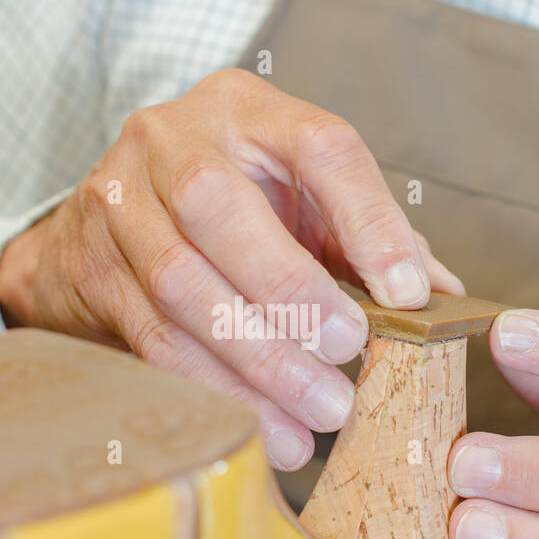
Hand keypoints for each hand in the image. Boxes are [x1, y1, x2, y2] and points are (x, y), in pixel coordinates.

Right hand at [0, 69, 461, 471]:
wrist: (99, 228)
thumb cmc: (229, 214)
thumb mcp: (299, 204)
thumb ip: (364, 240)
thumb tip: (446, 298)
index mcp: (247, 109)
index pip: (319, 146)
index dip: (368, 220)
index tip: (407, 296)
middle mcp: (172, 138)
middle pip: (220, 206)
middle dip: (291, 291)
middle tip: (347, 357)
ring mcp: (118, 199)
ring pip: (181, 281)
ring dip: (255, 358)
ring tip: (316, 414)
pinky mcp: (93, 266)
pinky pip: (151, 336)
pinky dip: (212, 387)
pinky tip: (264, 429)